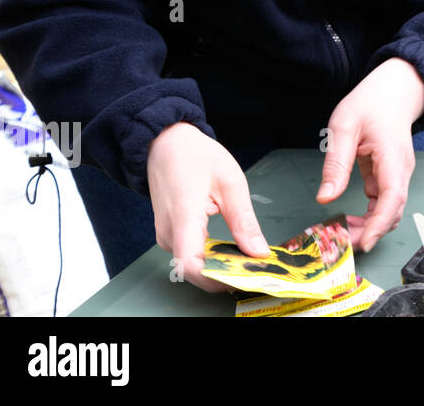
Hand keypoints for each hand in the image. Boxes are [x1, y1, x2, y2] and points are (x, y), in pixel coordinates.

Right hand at [147, 121, 270, 291]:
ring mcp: (166, 236)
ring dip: (221, 267)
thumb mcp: (230, 182)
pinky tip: (233, 252)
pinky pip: (190, 255)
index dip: (219, 278)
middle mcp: (169, 233)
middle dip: (227, 275)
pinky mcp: (170, 235)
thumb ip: (244, 221)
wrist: (165, 144)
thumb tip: (258, 252)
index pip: (192, 266)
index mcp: (183, 218)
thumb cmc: (196, 156)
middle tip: (258, 269)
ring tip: (250, 261)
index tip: (247, 276)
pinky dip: (212, 258)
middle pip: (195, 271)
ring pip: (193, 265)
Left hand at [317, 57, 423, 251]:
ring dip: (368, 227)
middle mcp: (401, 171)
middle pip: (392, 211)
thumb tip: (325, 198)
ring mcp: (398, 175)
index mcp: (392, 157)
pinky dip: (368, 217)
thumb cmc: (370, 103)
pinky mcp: (390, 177)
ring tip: (339, 235)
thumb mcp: (344, 127)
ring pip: (389, 211)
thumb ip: (336, 164)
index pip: (392, 197)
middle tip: (338, 244)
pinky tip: (348, 221)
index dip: (379, 224)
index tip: (362, 242)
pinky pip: (383, 204)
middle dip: (369, 232)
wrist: (395, 90)